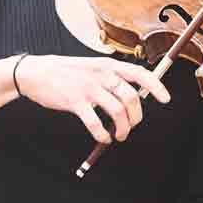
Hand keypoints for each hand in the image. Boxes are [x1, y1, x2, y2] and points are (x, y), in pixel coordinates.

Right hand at [14, 55, 171, 143]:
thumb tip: (132, 97)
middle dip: (136, 118)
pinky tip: (102, 137)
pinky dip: (103, 135)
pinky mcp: (75, 102)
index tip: (165, 99)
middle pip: (131, 98)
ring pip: (118, 112)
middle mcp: (102, 75)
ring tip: (118, 136)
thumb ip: (111, 77)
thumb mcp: (92, 67)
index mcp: (108, 65)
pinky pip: (96, 123)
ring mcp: (89, 88)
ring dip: (122, 129)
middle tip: (131, 127)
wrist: (36, 73)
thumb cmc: (66, 72)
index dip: (156, 86)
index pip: (139, 73)